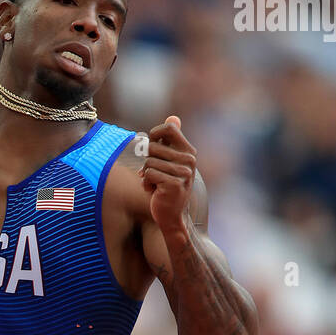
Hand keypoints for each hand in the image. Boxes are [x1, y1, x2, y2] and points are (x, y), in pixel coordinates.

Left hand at [140, 115, 196, 233]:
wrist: (172, 216)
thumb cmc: (166, 187)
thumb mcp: (169, 162)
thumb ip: (170, 141)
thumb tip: (173, 118)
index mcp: (189, 151)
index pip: (169, 127)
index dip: (154, 134)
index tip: (152, 148)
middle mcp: (189, 160)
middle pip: (153, 146)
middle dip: (147, 162)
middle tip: (154, 175)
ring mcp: (183, 172)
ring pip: (148, 162)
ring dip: (146, 175)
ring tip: (155, 184)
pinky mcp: (174, 184)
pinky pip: (148, 174)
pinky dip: (145, 184)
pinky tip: (153, 192)